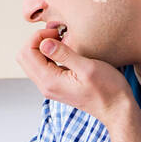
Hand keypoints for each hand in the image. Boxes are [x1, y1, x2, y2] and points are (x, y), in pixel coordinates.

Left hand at [16, 23, 132, 125]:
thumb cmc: (107, 89)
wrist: (116, 109)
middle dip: (37, 40)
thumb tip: (44, 43)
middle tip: (58, 34)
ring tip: (63, 40)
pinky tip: (66, 50)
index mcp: (50, 81)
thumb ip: (64, 55)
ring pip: (32, 62)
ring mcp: (50, 87)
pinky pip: (43, 67)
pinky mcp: (57, 86)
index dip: (39, 37)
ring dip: (42, 47)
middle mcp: (45, 86)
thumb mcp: (87, 68)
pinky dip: (49, 55)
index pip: (27, 52)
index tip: (58, 32)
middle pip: (24, 57)